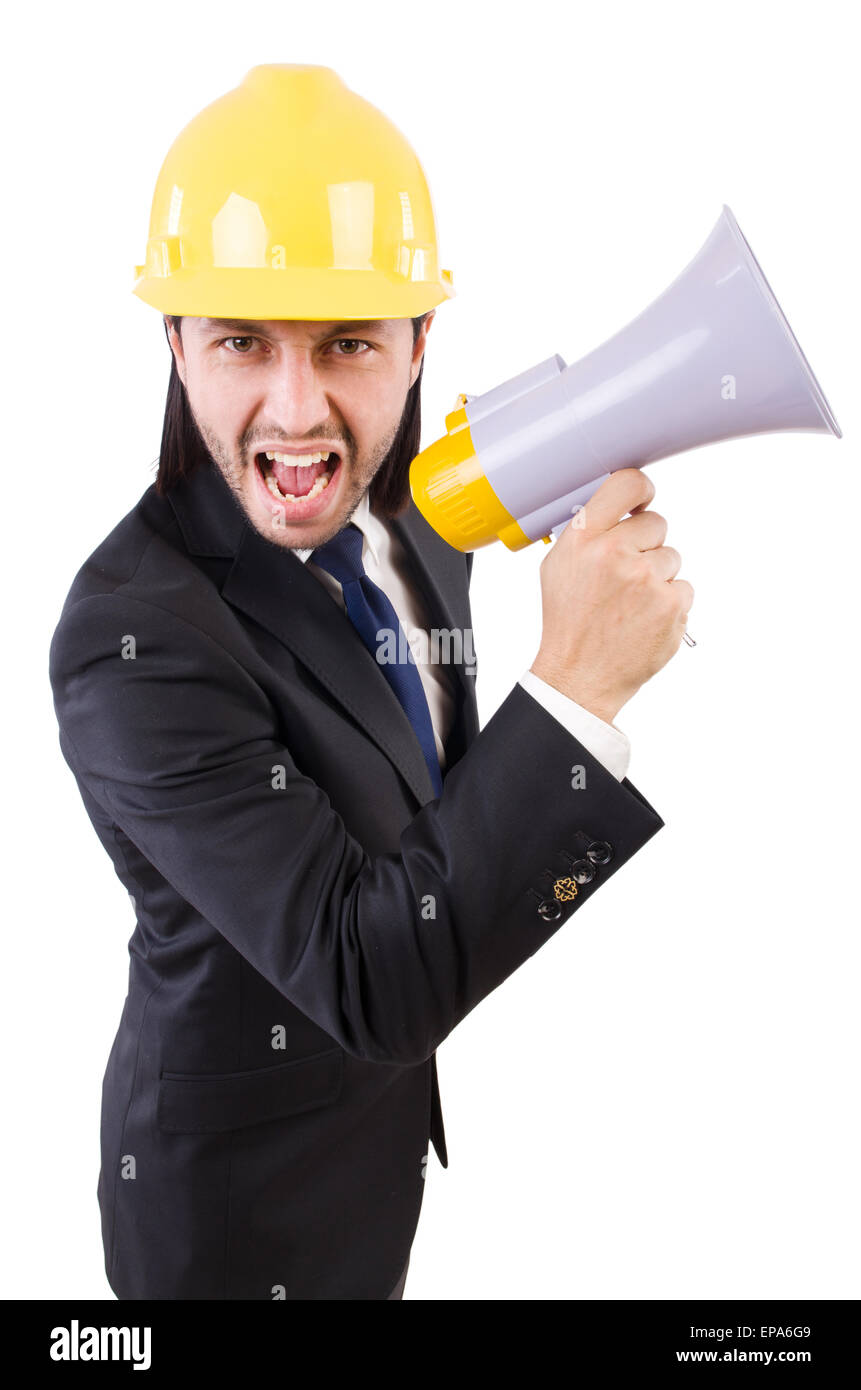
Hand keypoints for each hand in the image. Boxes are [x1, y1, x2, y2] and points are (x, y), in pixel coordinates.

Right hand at [530, 468, 693, 723]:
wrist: (580, 676)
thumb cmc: (569, 621)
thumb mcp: (558, 567)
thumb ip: (587, 532)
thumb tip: (619, 507)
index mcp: (582, 538)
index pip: (626, 483)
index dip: (640, 490)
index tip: (642, 500)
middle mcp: (615, 553)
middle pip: (656, 523)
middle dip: (646, 545)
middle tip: (626, 574)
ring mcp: (647, 580)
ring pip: (671, 557)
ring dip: (658, 576)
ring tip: (631, 604)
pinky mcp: (672, 605)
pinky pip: (683, 587)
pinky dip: (669, 602)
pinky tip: (644, 619)